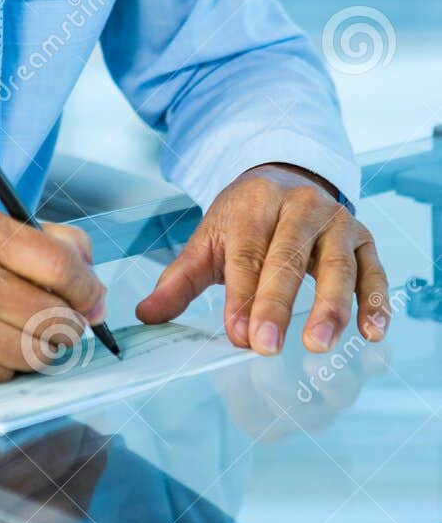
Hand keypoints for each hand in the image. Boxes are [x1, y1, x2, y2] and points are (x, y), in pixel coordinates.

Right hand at [0, 209, 106, 385]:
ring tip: (30, 337)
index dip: (89, 290)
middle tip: (62, 325)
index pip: (61, 267)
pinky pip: (0, 377)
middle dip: (69, 327)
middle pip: (53, 318)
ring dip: (43, 351)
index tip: (94, 302)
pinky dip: (8, 368)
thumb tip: (93, 287)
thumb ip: (45, 243)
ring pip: (32, 354)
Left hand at [135, 162, 389, 356]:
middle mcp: (300, 207)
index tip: (237, 334)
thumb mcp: (209, 240)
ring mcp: (336, 221)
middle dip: (277, 303)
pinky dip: (377, 301)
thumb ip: (179, 279)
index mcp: (256, 205)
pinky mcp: (364, 239)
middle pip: (289, 258)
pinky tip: (371, 333)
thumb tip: (146, 315)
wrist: (284, 177)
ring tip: (317, 343)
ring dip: (330, 306)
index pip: (247, 253)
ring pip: (337, 264)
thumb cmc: (246, 219)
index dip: (241, 295)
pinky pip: (374, 271)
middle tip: (267, 345)